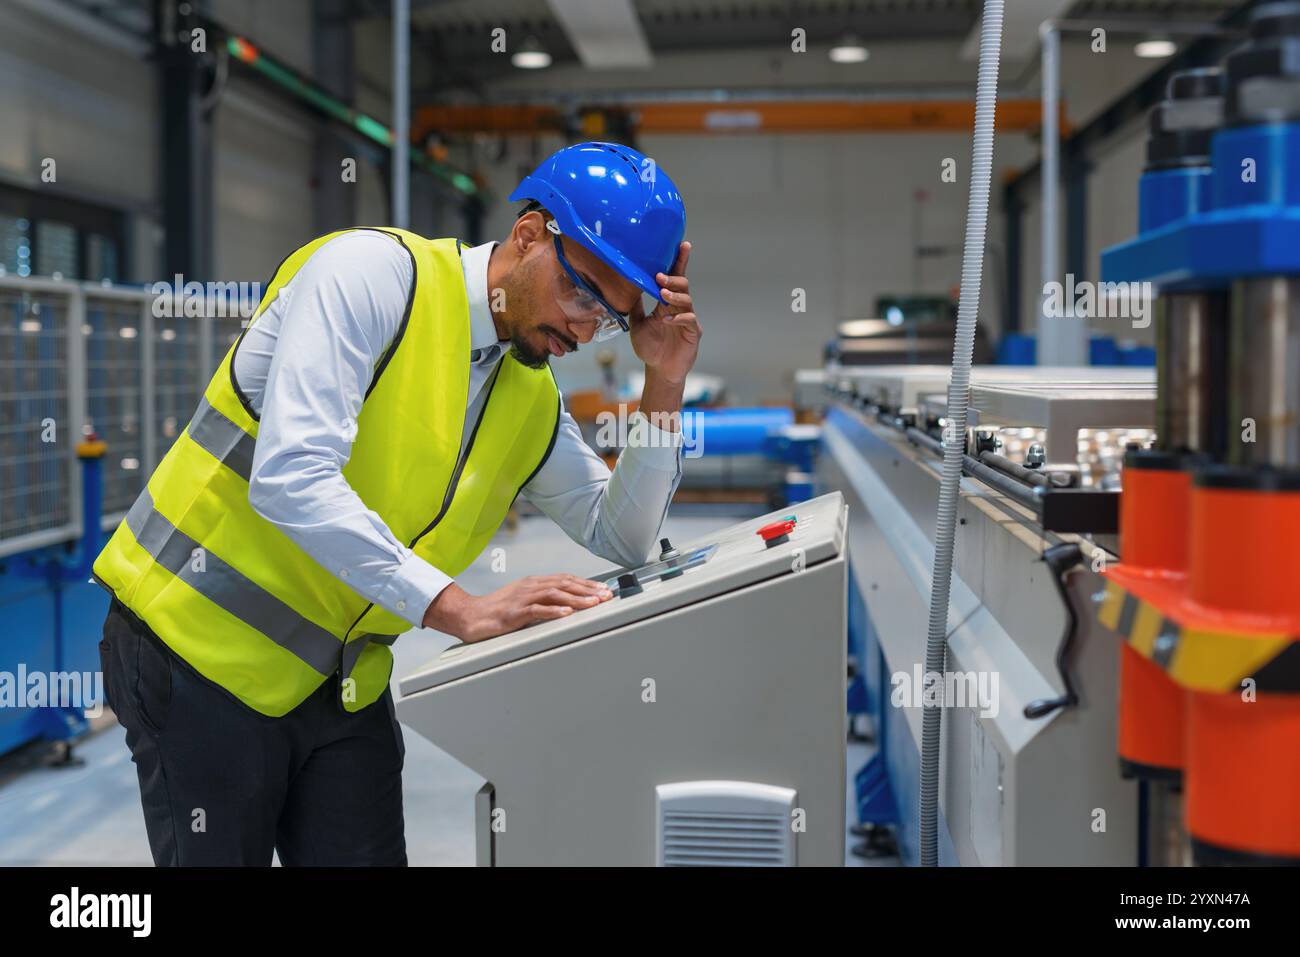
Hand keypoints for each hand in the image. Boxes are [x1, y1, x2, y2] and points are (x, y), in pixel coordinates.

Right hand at [422, 575, 613, 642]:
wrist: (469, 615)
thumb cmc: (497, 611)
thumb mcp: (523, 601)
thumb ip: (543, 600)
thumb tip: (569, 605)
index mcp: (534, 583)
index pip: (566, 580)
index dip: (586, 584)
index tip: (604, 590)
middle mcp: (530, 586)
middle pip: (564, 584)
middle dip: (588, 590)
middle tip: (607, 596)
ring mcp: (522, 598)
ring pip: (555, 594)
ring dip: (577, 599)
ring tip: (594, 604)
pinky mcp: (514, 612)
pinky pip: (537, 610)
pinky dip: (554, 610)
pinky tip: (567, 613)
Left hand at [630, 241, 698, 383]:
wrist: (659, 370)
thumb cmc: (650, 348)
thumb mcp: (637, 324)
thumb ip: (635, 306)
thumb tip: (628, 284)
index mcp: (667, 303)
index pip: (674, 279)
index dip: (679, 262)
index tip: (682, 245)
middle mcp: (679, 308)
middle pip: (683, 285)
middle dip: (673, 278)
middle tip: (660, 276)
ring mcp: (688, 320)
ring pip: (687, 300)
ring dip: (674, 296)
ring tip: (662, 295)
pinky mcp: (692, 334)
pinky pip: (689, 320)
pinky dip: (678, 318)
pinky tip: (666, 320)